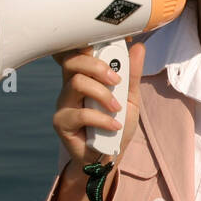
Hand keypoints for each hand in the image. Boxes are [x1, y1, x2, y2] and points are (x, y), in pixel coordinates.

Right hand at [51, 38, 144, 169]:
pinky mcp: (61, 122)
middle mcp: (70, 86)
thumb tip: (139, 47)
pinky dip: (102, 119)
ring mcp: (63, 104)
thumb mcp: (130, 97)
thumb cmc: (116, 124)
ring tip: (117, 108)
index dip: (93, 44)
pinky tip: (114, 126)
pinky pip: (80, 113)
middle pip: (73, 62)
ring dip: (102, 94)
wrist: (109, 156)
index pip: (80, 51)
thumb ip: (132, 74)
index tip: (117, 47)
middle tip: (116, 81)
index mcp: (84, 75)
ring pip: (76, 83)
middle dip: (98, 66)